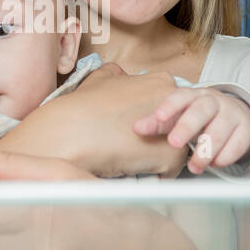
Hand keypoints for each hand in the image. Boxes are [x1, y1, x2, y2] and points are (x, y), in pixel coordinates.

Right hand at [0, 65, 187, 176]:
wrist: (72, 133)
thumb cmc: (82, 108)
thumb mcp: (99, 78)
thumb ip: (117, 75)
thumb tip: (120, 75)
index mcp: (160, 81)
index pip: (169, 106)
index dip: (151, 119)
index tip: (134, 126)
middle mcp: (175, 102)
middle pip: (177, 126)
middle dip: (160, 137)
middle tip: (132, 141)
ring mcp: (177, 128)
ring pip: (176, 148)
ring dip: (157, 155)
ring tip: (132, 154)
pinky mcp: (172, 156)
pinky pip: (170, 171)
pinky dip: (154, 174)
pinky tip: (134, 167)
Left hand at [133, 87, 249, 174]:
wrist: (235, 114)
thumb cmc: (198, 116)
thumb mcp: (179, 115)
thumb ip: (158, 122)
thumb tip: (135, 128)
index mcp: (193, 96)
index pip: (181, 97)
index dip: (170, 106)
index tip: (158, 116)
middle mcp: (213, 102)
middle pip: (201, 111)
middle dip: (187, 127)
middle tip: (174, 143)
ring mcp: (232, 114)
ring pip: (219, 130)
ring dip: (205, 151)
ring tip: (194, 166)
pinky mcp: (246, 130)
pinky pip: (237, 144)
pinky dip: (224, 156)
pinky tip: (215, 163)